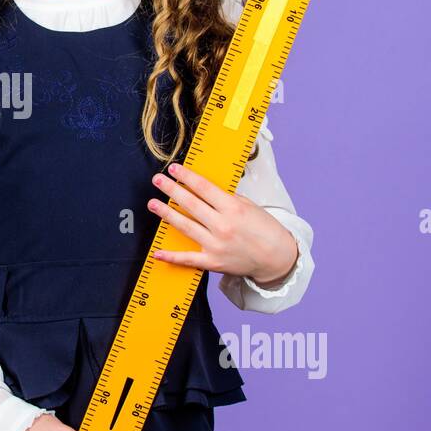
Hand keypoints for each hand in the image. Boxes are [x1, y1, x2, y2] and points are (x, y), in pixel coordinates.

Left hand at [147, 162, 297, 282]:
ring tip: (153, 204)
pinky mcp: (213, 262)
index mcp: (233, 208)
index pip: (204, 188)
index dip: (186, 177)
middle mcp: (223, 226)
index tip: (173, 169)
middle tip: (157, 180)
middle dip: (172, 190)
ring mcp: (216, 245)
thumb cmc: (264, 230)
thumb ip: (226, 199)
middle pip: (191, 204)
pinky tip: (157, 252)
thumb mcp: (249, 206)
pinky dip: (171, 257)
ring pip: (185, 226)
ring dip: (166, 214)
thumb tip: (203, 189)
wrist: (277, 258)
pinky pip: (188, 259)